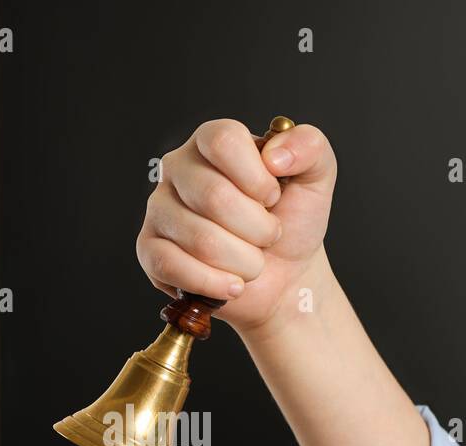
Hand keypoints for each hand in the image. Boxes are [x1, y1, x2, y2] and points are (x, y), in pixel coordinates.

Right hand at [136, 118, 337, 334]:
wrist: (284, 276)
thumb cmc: (293, 222)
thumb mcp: (316, 176)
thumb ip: (310, 146)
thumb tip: (275, 155)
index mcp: (212, 141)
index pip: (222, 141)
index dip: (256, 178)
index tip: (274, 197)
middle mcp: (178, 169)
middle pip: (213, 196)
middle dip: (258, 228)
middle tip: (269, 235)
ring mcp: (160, 210)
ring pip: (200, 238)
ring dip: (244, 261)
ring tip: (253, 260)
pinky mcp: (149, 250)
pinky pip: (172, 266)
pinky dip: (214, 283)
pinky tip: (233, 285)